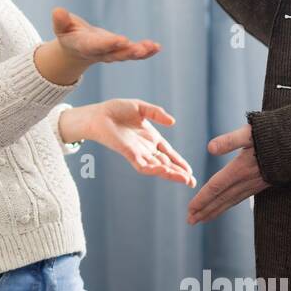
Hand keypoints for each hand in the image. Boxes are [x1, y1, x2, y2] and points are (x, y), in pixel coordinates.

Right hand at [51, 6, 159, 64]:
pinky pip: (134, 53)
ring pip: (126, 55)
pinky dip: (146, 52)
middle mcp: (99, 53)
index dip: (107, 44)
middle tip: (139, 49)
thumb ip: (60, 21)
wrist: (76, 49)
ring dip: (140, 52)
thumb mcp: (61, 27)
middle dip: (127, 52)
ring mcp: (111, 54)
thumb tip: (57, 11)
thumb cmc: (68, 34)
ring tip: (152, 47)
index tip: (120, 40)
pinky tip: (157, 47)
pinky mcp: (120, 51)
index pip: (96, 46)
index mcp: (84, 46)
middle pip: (114, 54)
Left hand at [63, 100, 194, 185]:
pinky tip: (164, 171)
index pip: (169, 153)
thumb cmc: (116, 110)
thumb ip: (157, 113)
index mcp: (151, 138)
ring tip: (184, 179)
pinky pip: (143, 165)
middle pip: (166, 164)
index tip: (190, 172)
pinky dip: (154, 169)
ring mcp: (138, 153)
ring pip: (157, 167)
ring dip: (170, 173)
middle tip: (192, 182)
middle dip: (179, 173)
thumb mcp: (141, 108)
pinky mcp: (128, 154)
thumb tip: (173, 122)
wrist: (98, 114)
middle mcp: (146, 148)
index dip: (180, 162)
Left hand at [187, 125, 267, 224]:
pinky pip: (241, 198)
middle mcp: (248, 180)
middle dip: (205, 210)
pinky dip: (229, 204)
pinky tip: (223, 207)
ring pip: (231, 201)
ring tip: (202, 219)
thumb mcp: (251, 132)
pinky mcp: (263, 183)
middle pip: (222, 199)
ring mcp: (256, 184)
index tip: (190, 209)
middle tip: (190, 221)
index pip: (216, 186)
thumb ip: (230, 140)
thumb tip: (210, 148)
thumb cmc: (274, 133)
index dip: (203, 198)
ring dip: (215, 211)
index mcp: (241, 168)